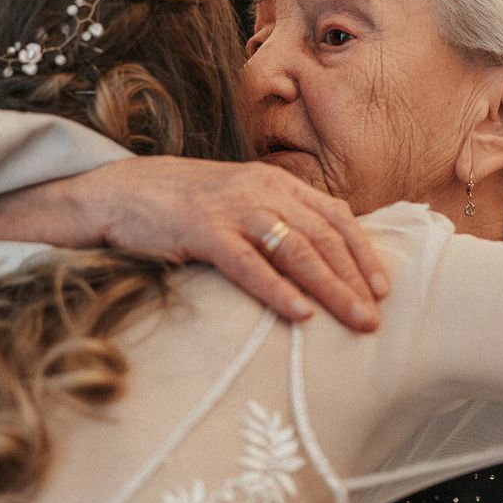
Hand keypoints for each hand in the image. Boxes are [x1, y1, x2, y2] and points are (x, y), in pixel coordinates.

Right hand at [0, 157, 388, 329]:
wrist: (118, 190)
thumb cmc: (181, 203)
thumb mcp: (236, 201)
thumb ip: (273, 219)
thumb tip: (316, 258)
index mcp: (273, 181)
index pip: (334, 214)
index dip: (363, 251)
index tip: (383, 286)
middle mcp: (260, 189)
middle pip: (322, 236)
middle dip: (355, 278)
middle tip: (377, 317)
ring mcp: (232, 208)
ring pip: (296, 250)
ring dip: (331, 288)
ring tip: (355, 320)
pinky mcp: (202, 230)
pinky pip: (249, 264)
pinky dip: (278, 290)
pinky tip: (299, 314)